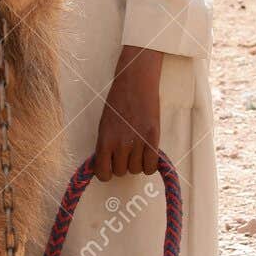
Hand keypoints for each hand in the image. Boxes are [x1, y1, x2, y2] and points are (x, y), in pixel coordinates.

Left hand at [93, 45, 161, 179]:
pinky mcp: (153, 138)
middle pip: (121, 172)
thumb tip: (108, 165)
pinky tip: (148, 155)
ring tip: (137, 150)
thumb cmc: (118, 102)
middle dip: (123, 165)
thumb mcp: (105, 124)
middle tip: (126, 153)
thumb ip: (106, 145)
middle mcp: (120, 143)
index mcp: (104, 140)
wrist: (135, 83)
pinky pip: (151, 166)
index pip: (102, 172)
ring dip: (137, 163)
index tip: (109, 168)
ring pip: (136, 170)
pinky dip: (150, 165)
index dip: (106, 173)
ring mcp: (137, 141)